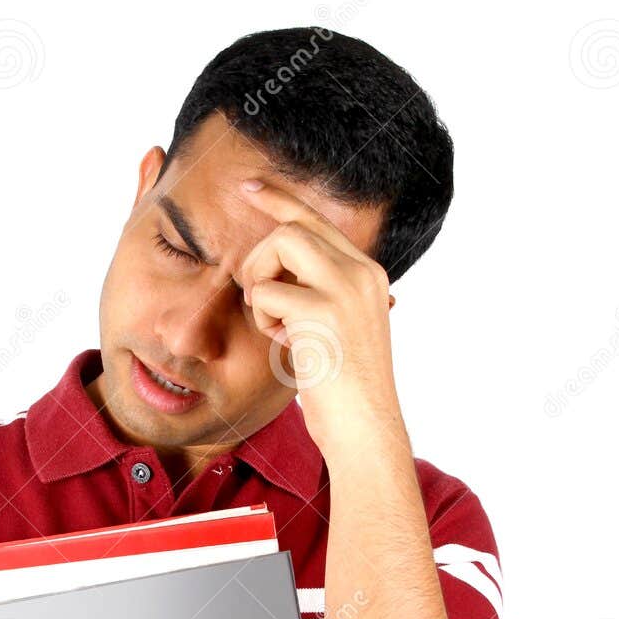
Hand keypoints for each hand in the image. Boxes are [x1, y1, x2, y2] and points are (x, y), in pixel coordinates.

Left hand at [238, 178, 403, 454]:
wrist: (365, 430)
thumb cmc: (343, 392)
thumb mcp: (338, 330)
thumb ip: (318, 294)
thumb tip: (279, 275)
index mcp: (368, 274)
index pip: (318, 220)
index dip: (281, 199)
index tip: (250, 187)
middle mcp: (362, 273)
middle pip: (293, 227)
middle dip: (259, 259)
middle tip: (259, 299)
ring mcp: (346, 288)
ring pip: (279, 244)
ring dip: (260, 283)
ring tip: (276, 325)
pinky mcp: (323, 311)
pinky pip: (266, 293)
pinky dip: (263, 319)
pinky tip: (285, 345)